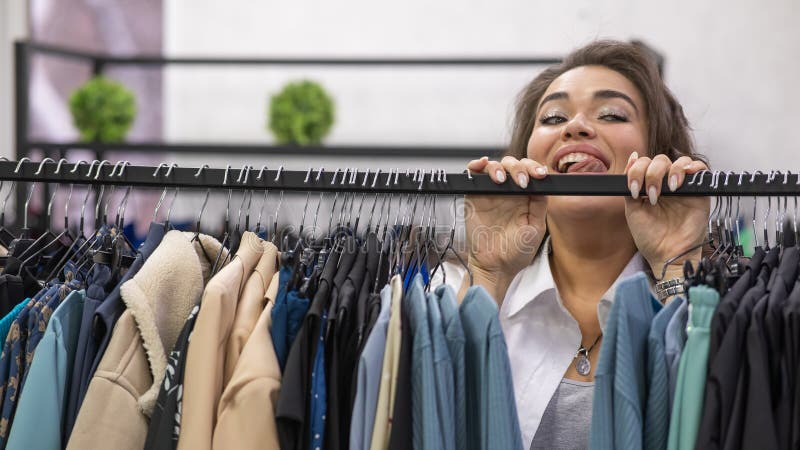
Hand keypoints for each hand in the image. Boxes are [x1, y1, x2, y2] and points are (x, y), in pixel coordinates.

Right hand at [462, 156, 547, 298]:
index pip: (530, 172)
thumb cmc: (516, 251)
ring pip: (493, 166)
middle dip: (518, 168)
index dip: (534, 168)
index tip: (539, 175)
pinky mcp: (473, 196)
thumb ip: (539, 205)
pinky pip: (472, 174)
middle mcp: (508, 192)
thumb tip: (542, 184)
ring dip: (498, 167)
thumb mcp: (535, 228)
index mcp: (525, 197)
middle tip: (521, 182)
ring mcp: (490, 193)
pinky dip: (475, 165)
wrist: (495, 266)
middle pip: (512, 165)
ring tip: (501, 179)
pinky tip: (482, 165)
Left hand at [624, 153, 710, 278]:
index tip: (635, 189)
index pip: (644, 164)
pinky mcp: (700, 193)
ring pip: (681, 161)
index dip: (637, 170)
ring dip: (672, 170)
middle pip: (661, 160)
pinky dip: (693, 167)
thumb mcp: (633, 208)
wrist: (666, 254)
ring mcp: (684, 187)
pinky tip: (684, 177)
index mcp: (649, 186)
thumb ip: (630, 184)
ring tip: (669, 189)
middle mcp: (666, 184)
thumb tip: (632, 158)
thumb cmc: (649, 236)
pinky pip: (701, 170)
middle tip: (651, 194)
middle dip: (652, 173)